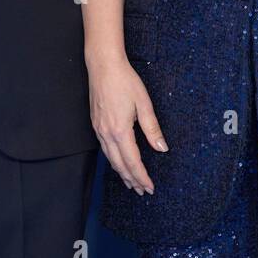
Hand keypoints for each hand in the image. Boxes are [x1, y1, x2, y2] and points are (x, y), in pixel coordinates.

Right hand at [87, 52, 167, 193]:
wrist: (103, 65)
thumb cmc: (125, 81)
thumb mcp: (144, 104)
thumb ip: (152, 129)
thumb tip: (162, 149)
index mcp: (120, 130)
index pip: (132, 162)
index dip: (142, 177)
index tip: (150, 187)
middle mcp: (107, 133)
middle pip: (119, 165)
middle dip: (131, 180)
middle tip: (142, 191)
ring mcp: (99, 129)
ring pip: (110, 159)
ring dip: (121, 172)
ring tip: (131, 182)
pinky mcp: (95, 124)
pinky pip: (104, 149)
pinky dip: (113, 160)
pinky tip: (118, 161)